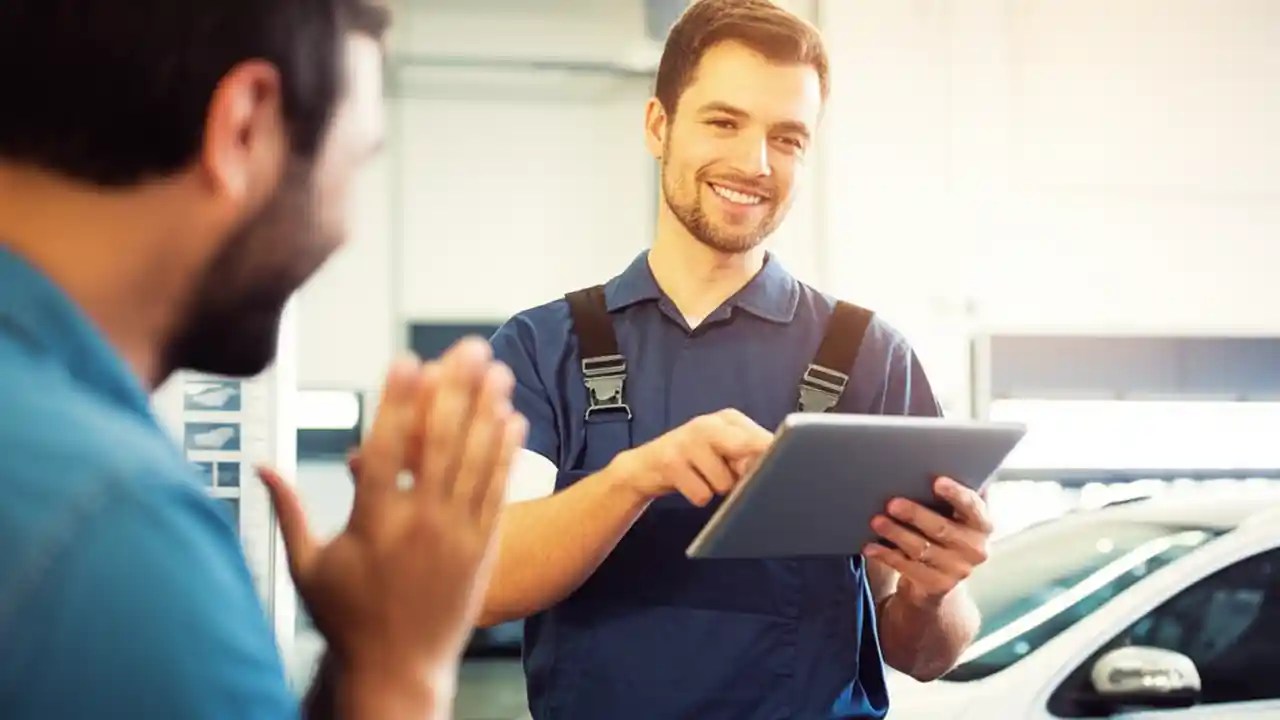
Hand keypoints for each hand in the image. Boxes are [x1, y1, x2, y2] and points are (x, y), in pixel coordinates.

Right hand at [259, 339, 526, 682]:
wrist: (399, 671)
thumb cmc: (349, 621)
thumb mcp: (307, 567)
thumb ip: (288, 511)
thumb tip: (261, 468)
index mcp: (372, 522)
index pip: (384, 447)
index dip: (397, 400)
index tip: (407, 360)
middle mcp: (418, 522)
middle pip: (440, 442)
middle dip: (456, 388)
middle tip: (467, 347)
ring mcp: (455, 534)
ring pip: (475, 460)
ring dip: (488, 409)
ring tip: (496, 369)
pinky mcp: (482, 547)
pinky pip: (498, 490)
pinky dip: (506, 453)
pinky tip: (513, 420)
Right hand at [611, 408, 772, 506]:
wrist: (645, 467)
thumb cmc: (695, 461)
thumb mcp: (725, 452)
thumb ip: (751, 456)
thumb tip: (775, 466)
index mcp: (729, 419)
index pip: (764, 439)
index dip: (773, 460)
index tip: (775, 471)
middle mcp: (708, 423)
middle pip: (747, 452)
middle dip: (743, 473)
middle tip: (730, 476)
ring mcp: (687, 440)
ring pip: (724, 482)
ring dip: (716, 489)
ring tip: (702, 478)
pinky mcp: (670, 461)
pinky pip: (702, 495)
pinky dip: (698, 497)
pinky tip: (688, 484)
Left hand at [863, 477, 993, 606]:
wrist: (941, 577)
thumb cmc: (943, 530)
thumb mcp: (953, 514)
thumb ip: (950, 495)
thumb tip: (925, 462)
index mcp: (981, 524)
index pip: (972, 506)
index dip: (956, 494)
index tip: (937, 481)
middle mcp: (975, 548)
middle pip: (942, 528)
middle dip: (915, 514)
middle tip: (892, 503)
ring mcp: (957, 570)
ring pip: (921, 549)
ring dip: (896, 533)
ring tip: (876, 521)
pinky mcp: (937, 585)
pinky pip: (907, 568)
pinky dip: (887, 555)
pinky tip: (870, 546)